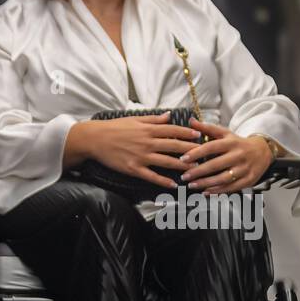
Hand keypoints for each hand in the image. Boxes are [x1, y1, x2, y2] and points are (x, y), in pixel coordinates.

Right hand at [74, 112, 202, 188]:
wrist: (95, 139)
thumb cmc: (114, 128)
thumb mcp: (134, 119)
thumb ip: (153, 119)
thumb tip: (169, 115)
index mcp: (148, 129)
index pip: (172, 130)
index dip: (187, 133)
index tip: (199, 136)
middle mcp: (147, 142)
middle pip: (174, 146)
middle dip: (191, 150)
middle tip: (204, 154)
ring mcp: (141, 156)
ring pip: (166, 162)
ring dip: (182, 166)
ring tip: (195, 170)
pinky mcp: (134, 168)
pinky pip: (151, 176)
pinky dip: (163, 181)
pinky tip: (174, 184)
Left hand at [179, 119, 272, 193]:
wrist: (263, 151)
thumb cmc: (239, 143)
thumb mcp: (226, 133)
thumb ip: (208, 128)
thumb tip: (191, 121)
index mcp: (231, 142)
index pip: (211, 147)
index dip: (196, 153)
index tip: (183, 159)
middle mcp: (239, 155)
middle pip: (216, 165)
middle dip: (198, 172)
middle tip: (184, 176)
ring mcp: (245, 169)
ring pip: (223, 178)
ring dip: (206, 183)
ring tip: (192, 185)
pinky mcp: (249, 180)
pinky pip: (232, 187)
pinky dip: (218, 191)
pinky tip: (206, 191)